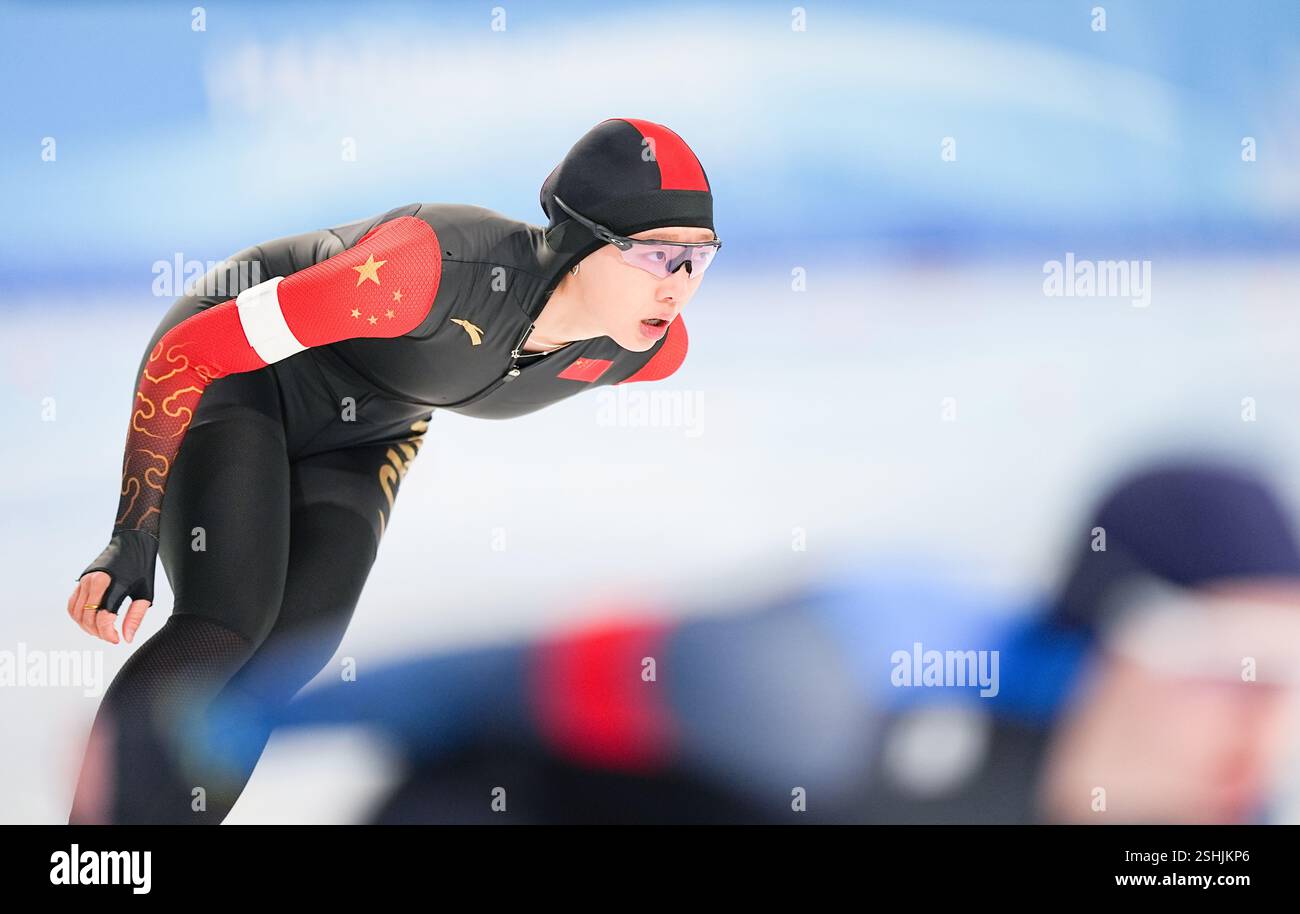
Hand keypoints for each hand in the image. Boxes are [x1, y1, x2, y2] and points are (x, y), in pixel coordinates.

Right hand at [72, 529, 159, 643]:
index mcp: (114, 584)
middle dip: (98, 632)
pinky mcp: (80, 580)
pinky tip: (91, 621)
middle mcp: (95, 582)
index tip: (117, 640)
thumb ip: (136, 617)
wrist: (132, 542)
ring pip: (76, 613)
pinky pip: (72, 605)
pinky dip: (78, 617)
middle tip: (111, 637)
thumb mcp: (145, 593)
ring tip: (102, 631)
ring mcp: (85, 580)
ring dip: (86, 627)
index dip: (108, 633)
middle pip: (87, 617)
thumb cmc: (142, 568)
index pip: (103, 616)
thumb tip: (127, 638)